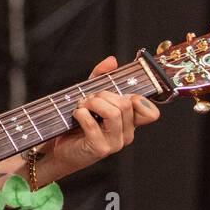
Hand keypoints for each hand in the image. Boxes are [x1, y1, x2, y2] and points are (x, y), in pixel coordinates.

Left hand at [43, 55, 161, 177]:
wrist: (59, 148)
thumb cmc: (77, 123)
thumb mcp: (90, 96)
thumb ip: (100, 78)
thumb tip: (111, 61)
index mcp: (130, 122)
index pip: (150, 111)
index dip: (138, 99)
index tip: (117, 93)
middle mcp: (127, 134)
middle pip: (125, 104)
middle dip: (102, 95)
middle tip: (87, 100)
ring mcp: (115, 143)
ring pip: (114, 113)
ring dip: (92, 103)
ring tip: (81, 106)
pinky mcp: (100, 149)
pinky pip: (93, 124)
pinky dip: (81, 114)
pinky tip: (76, 116)